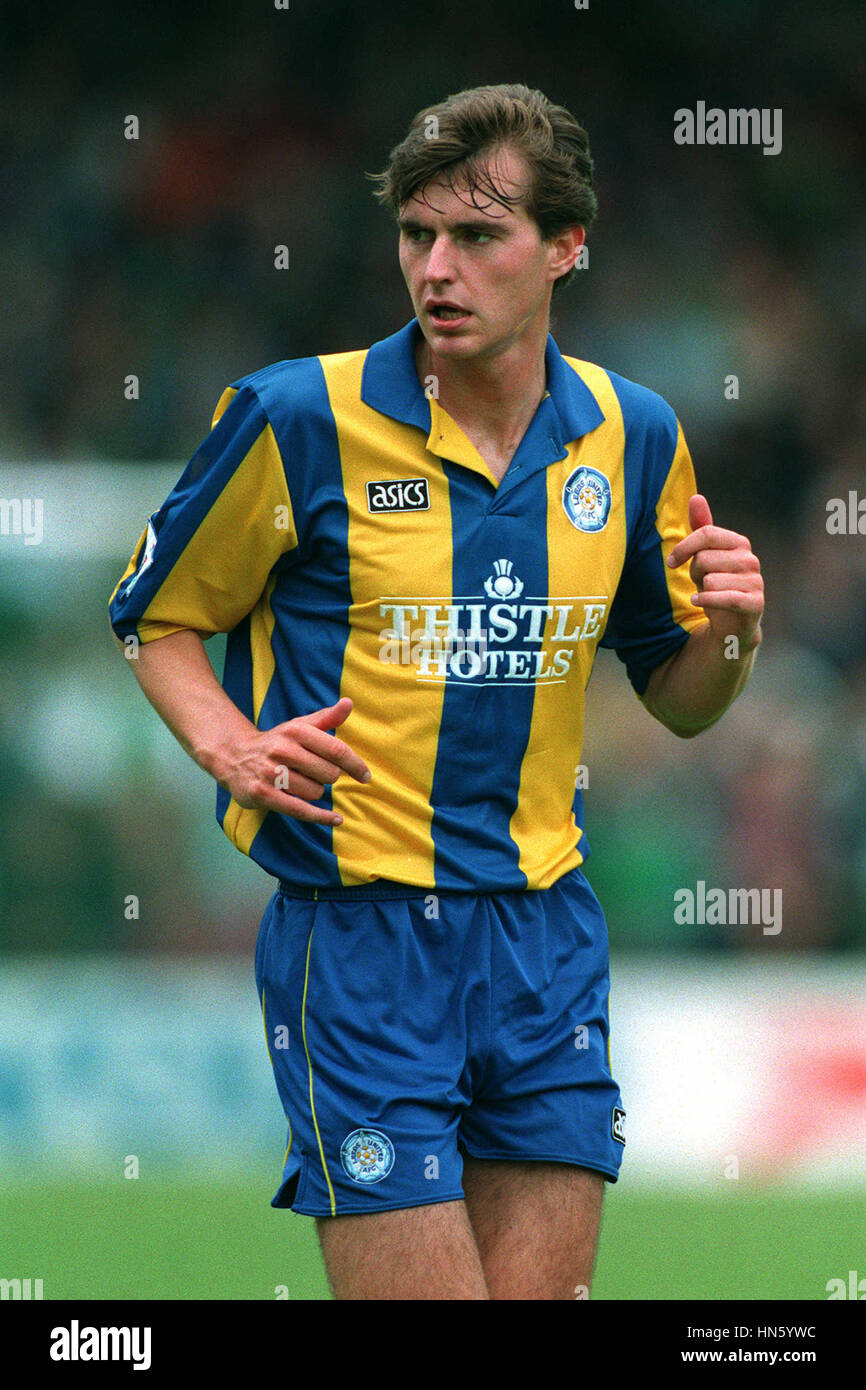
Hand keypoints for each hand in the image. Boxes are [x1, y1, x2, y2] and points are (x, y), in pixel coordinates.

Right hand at [220, 696, 369, 825]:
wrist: (234, 756)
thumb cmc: (276, 742)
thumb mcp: (299, 726)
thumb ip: (326, 718)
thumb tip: (349, 703)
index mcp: (295, 731)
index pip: (335, 749)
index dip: (355, 765)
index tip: (366, 776)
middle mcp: (282, 750)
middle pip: (328, 773)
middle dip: (329, 777)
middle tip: (316, 774)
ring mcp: (271, 773)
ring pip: (315, 792)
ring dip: (315, 792)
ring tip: (300, 784)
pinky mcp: (263, 794)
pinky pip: (300, 810)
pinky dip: (320, 816)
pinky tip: (336, 819)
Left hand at [667, 495, 763, 652]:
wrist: (732, 623)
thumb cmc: (716, 585)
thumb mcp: (706, 556)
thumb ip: (701, 529)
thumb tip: (696, 497)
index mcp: (738, 543)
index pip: (706, 533)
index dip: (684, 547)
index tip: (671, 562)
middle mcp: (750, 559)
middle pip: (704, 558)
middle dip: (694, 573)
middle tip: (701, 583)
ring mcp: (755, 581)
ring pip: (710, 580)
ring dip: (701, 590)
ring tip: (708, 594)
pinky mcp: (755, 603)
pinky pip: (724, 598)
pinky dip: (705, 601)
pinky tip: (698, 601)